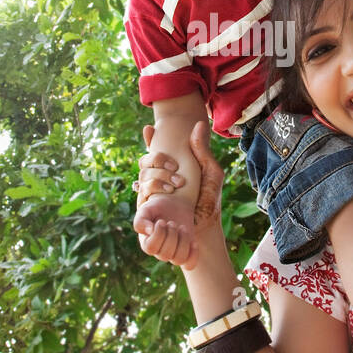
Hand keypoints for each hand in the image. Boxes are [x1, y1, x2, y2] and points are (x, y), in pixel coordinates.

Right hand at [133, 121, 223, 269]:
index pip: (154, 150)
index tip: (150, 129)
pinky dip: (144, 193)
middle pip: (145, 162)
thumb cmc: (210, 201)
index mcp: (171, 169)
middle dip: (157, 160)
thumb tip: (199, 124)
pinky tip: (153, 193)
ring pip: (142, 179)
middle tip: (175, 169)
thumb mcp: (212, 173)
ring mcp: (152, 196)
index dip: (149, 138)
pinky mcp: (148, 212)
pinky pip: (139, 198)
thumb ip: (203, 151)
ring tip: (174, 188)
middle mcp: (158, 180)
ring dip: (156, 179)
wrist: (206, 228)